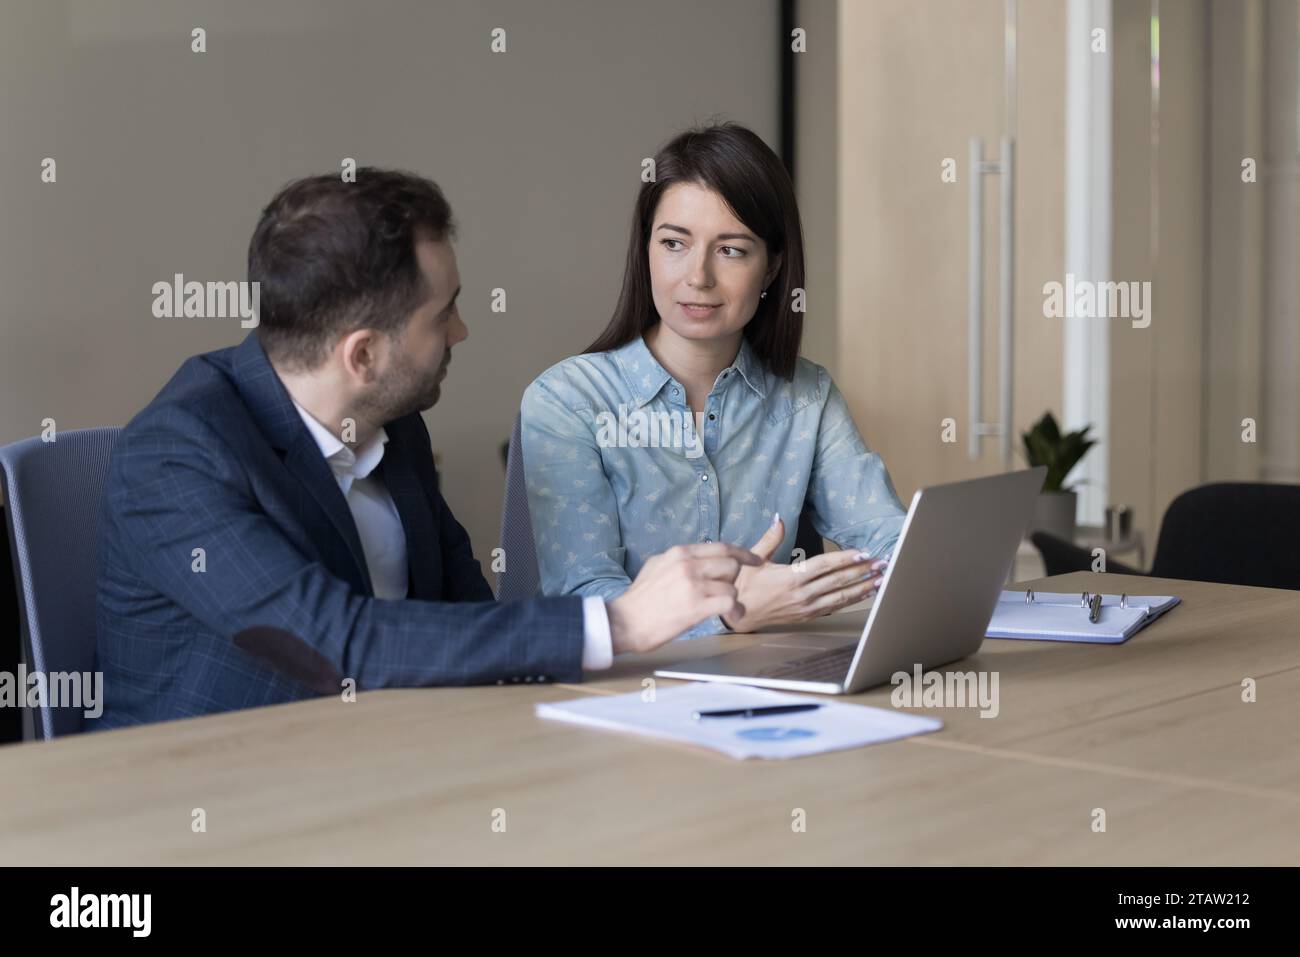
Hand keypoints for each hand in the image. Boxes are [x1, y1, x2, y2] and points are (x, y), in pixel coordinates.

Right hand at [607, 543, 761, 654]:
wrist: (624, 622)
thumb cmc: (640, 599)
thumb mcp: (656, 566)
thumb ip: (679, 559)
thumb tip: (698, 557)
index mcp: (680, 553)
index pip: (721, 547)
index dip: (743, 553)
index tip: (755, 559)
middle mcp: (688, 564)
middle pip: (731, 564)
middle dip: (733, 580)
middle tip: (724, 592)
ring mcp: (693, 584)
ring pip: (732, 585)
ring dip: (732, 599)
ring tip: (727, 609)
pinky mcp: (697, 606)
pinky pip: (730, 602)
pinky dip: (735, 611)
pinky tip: (732, 617)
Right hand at [721, 516, 888, 632]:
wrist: (736, 614)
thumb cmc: (744, 584)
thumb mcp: (754, 559)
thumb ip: (771, 538)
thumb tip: (780, 518)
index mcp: (790, 577)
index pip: (824, 565)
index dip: (845, 559)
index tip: (864, 553)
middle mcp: (802, 593)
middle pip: (838, 581)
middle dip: (863, 571)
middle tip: (883, 563)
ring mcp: (806, 607)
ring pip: (841, 597)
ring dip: (863, 587)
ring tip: (881, 579)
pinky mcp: (807, 615)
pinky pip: (835, 607)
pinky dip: (852, 600)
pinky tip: (865, 593)